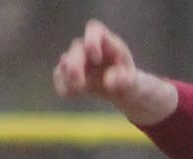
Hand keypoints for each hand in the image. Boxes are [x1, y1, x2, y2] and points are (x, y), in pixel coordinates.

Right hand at [52, 19, 176, 124]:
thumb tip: (108, 83)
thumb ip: (124, 80)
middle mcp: (88, 47)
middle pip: (76, 48)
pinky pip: (60, 77)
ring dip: (68, 76)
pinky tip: (70, 95)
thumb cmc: (128, 79)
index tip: (95, 58)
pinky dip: (63, 85)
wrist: (121, 89)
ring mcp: (78, 60)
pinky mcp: (70, 74)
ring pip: (65, 61)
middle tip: (80, 83)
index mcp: (107, 42)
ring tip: (78, 90)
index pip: (94, 30)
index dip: (91, 40)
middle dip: (76, 64)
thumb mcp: (133, 81)